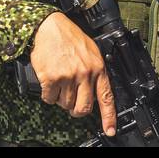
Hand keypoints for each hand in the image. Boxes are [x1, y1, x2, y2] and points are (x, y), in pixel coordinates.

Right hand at [29, 13, 116, 135]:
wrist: (49, 27)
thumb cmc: (69, 38)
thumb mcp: (91, 52)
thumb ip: (95, 72)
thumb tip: (94, 93)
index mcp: (98, 67)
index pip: (106, 97)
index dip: (109, 117)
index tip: (110, 130)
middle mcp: (85, 73)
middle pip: (83, 107)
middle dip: (77, 111)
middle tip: (72, 105)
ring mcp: (68, 76)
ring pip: (65, 104)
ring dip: (60, 98)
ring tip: (59, 82)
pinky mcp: (52, 78)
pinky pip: (50, 99)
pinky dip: (48, 95)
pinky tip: (49, 82)